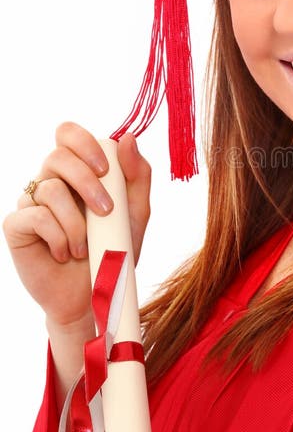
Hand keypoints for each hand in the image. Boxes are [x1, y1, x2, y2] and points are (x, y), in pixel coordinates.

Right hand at [3, 122, 150, 328]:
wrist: (94, 296)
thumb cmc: (113, 251)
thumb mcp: (135, 214)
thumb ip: (136, 176)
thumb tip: (128, 138)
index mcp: (78, 171)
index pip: (68, 134)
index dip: (84, 142)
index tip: (106, 170)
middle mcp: (51, 181)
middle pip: (58, 156)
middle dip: (86, 181)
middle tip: (106, 211)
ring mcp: (31, 203)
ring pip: (49, 189)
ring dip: (76, 222)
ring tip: (84, 246)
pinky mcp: (17, 226)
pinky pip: (35, 216)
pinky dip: (58, 237)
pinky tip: (64, 254)